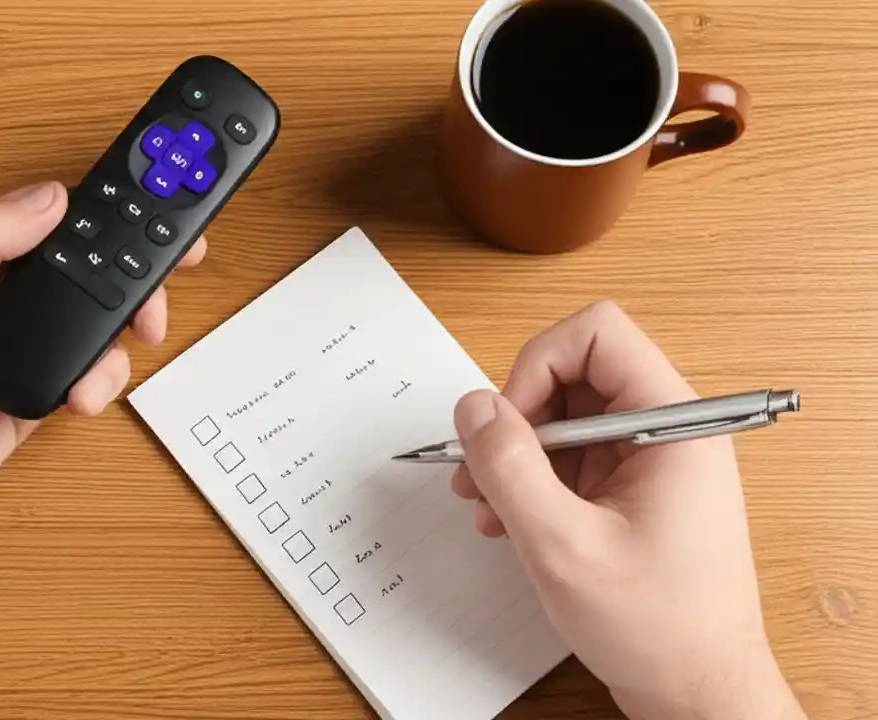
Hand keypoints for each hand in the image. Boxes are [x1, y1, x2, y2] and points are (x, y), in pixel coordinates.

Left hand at [0, 181, 205, 551]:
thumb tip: (49, 196)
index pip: (46, 221)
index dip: (99, 209)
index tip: (151, 199)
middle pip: (83, 271)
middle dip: (134, 268)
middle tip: (178, 266)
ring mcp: (11, 354)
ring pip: (92, 326)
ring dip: (122, 330)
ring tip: (137, 337)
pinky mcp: (25, 403)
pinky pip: (82, 379)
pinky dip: (98, 382)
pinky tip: (81, 395)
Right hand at [449, 302, 803, 719]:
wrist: (700, 695)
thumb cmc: (657, 629)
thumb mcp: (563, 545)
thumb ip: (509, 467)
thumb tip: (472, 405)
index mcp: (673, 424)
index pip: (597, 335)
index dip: (537, 364)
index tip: (506, 423)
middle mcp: (668, 430)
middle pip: (575, 374)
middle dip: (517, 417)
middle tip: (479, 470)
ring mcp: (652, 462)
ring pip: (567, 418)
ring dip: (518, 455)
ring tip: (486, 505)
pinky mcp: (635, 492)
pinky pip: (574, 459)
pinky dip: (534, 483)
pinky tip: (508, 521)